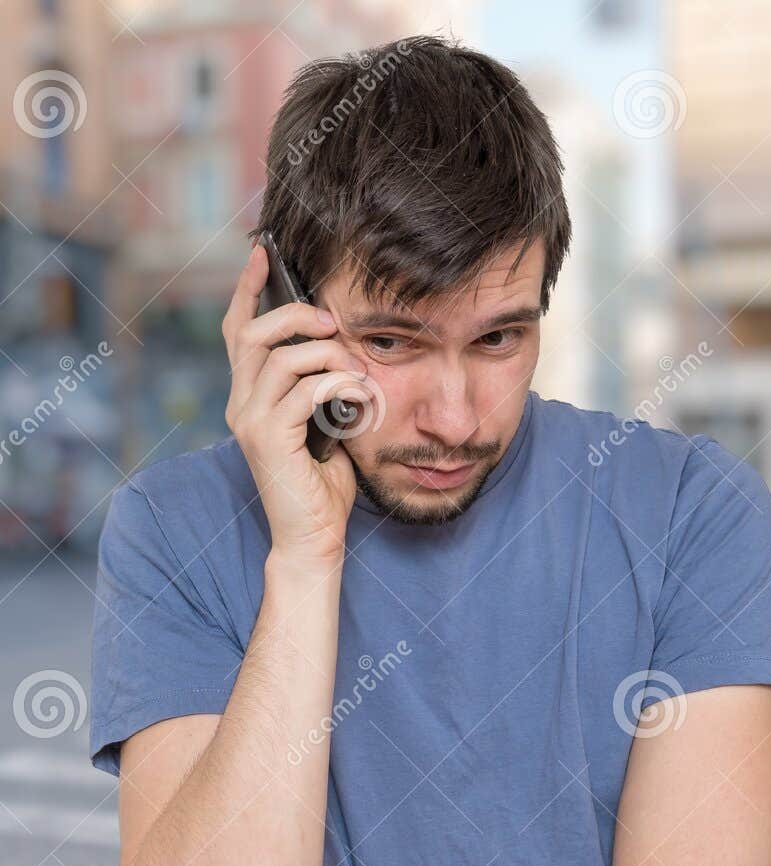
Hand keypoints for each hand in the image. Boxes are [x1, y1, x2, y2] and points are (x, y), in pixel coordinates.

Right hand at [222, 244, 375, 563]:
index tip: (263, 253)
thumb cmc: (324, 485)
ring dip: (330, 356)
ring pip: (282, 357)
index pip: (239, 330)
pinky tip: (361, 398)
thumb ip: (323, 389)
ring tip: (358, 375)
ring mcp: (250, 420)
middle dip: (297, 316)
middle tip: (334, 323)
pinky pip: (304, 390)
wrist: (314, 537)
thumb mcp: (326, 425)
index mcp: (251, 395)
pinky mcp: (268, 439)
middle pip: (254, 332)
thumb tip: (343, 351)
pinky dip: (339, 386)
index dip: (247, 289)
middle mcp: (241, 403)